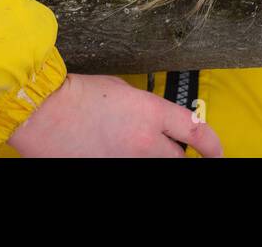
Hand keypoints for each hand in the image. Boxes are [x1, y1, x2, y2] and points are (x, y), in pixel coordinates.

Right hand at [5, 72, 223, 156]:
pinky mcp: (107, 171)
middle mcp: (143, 142)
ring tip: (132, 147)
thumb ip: (145, 108)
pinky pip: (127, 171)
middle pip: (178, 159)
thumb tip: (155, 120)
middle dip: (178, 156)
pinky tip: (111, 152)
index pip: (196, 131)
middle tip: (172, 151)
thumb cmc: (78, 95)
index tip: (217, 152)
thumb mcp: (122, 91)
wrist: (43, 112)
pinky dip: (125, 163)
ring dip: (151, 159)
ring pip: (155, 168)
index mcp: (151, 114)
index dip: (213, 145)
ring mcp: (125, 161)